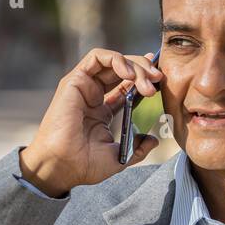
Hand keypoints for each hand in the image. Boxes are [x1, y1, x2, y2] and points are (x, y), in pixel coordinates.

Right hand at [18, 48, 163, 195]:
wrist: (63, 166)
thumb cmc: (84, 165)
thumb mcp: (120, 157)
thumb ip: (137, 148)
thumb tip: (153, 140)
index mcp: (101, 111)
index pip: (125, 86)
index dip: (143, 79)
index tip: (160, 80)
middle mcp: (92, 96)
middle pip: (122, 71)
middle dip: (143, 70)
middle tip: (159, 80)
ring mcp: (83, 86)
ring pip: (112, 61)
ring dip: (134, 65)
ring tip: (148, 79)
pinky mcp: (75, 80)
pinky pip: (97, 57)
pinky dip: (116, 59)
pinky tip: (129, 73)